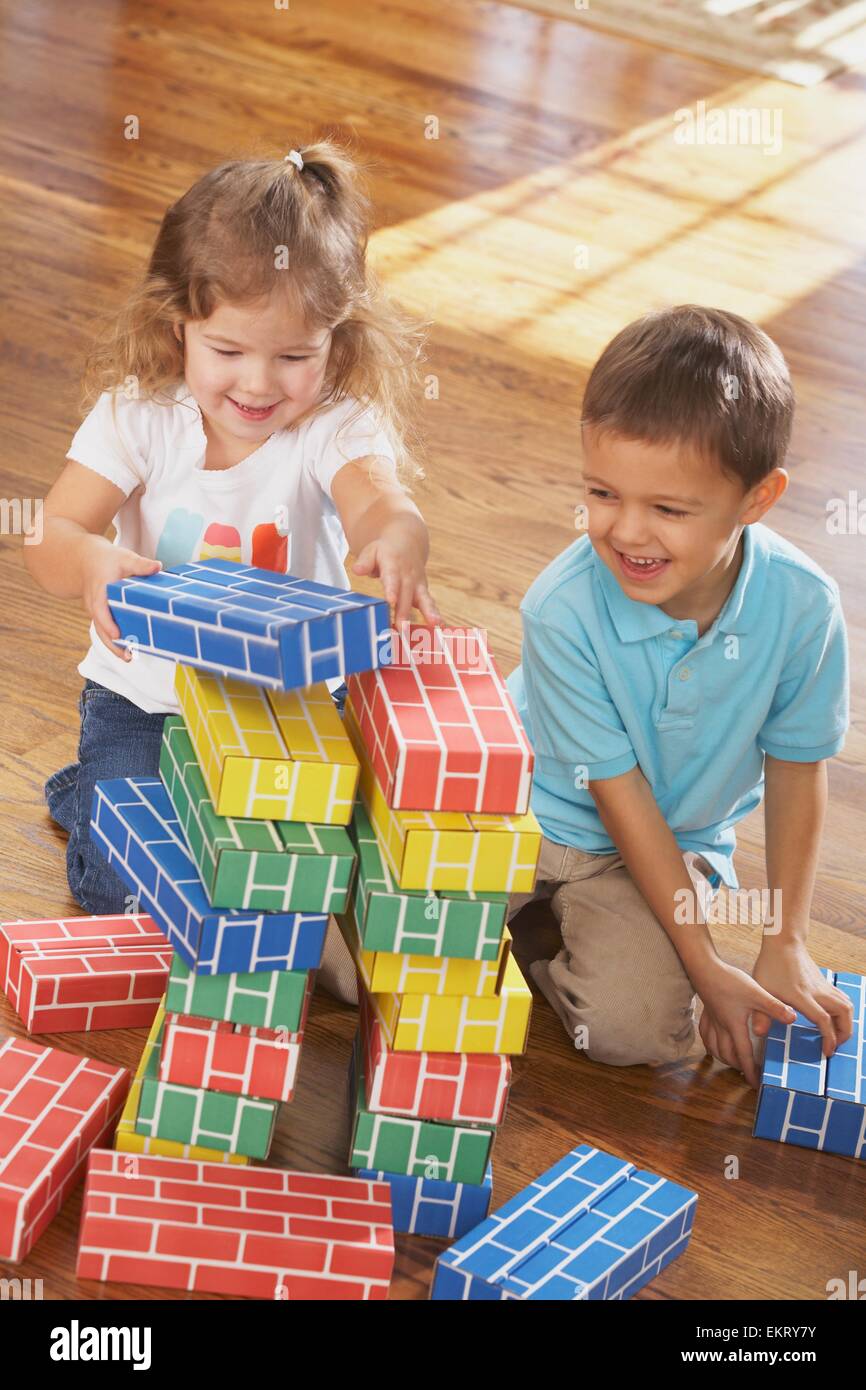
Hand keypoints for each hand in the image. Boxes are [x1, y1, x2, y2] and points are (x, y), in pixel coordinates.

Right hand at [81, 541, 161, 661]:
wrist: (86, 560)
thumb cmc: (107, 559)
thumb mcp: (125, 558)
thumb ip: (140, 565)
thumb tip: (158, 566)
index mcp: (99, 591)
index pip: (100, 610)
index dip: (107, 623)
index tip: (116, 634)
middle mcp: (94, 605)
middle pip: (100, 627)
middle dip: (111, 643)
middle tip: (126, 656)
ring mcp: (96, 611)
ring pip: (101, 631)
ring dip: (113, 645)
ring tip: (128, 657)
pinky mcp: (100, 615)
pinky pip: (105, 629)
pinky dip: (113, 640)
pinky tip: (127, 650)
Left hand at [352, 535, 440, 626]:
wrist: (407, 543)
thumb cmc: (386, 551)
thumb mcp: (372, 551)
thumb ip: (365, 561)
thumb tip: (357, 570)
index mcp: (394, 565)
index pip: (392, 578)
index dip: (392, 589)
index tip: (391, 600)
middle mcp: (408, 575)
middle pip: (407, 595)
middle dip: (405, 612)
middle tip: (402, 627)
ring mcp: (418, 584)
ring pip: (424, 599)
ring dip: (429, 612)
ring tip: (435, 624)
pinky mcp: (423, 592)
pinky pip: (429, 604)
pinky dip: (435, 614)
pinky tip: (440, 626)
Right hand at [696, 959, 795, 1086]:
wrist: (705, 968)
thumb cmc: (730, 981)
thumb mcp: (757, 993)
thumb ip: (774, 1007)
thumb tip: (793, 1019)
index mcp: (735, 1026)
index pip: (743, 1055)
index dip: (749, 1072)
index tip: (753, 1084)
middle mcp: (722, 1027)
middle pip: (727, 1055)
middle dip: (737, 1067)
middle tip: (747, 1073)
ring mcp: (712, 1020)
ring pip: (714, 1048)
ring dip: (723, 1058)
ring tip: (733, 1062)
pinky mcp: (707, 1012)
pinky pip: (705, 1035)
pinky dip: (710, 1044)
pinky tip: (713, 1043)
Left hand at [751, 939, 852, 1056]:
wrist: (783, 943)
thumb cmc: (771, 966)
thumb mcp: (760, 990)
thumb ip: (761, 1014)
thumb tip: (758, 1033)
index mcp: (802, 996)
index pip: (823, 1020)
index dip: (829, 1038)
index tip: (827, 1052)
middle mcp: (817, 992)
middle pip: (844, 1013)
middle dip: (844, 1033)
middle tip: (834, 1044)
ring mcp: (823, 986)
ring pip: (847, 1005)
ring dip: (846, 1022)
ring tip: (835, 1034)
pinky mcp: (825, 983)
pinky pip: (842, 998)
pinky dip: (843, 1012)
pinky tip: (833, 1018)